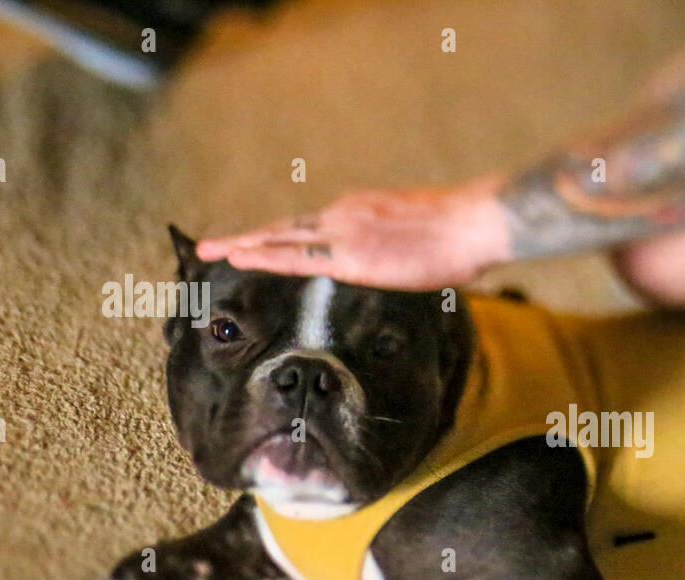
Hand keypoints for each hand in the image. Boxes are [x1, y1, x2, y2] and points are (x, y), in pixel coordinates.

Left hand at [196, 175, 511, 289]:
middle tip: (213, 245)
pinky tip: (239, 258)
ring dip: (244, 245)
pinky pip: (295, 257)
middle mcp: (345, 214)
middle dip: (250, 238)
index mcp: (363, 211)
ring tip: (210, 250)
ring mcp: (344, 232)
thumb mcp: (427, 239)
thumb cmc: (465, 235)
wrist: (474, 223)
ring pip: (281, 238)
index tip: (262, 244)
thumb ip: (405, 249)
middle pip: (287, 228)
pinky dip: (263, 256)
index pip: (314, 227)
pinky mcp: (349, 255)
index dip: (283, 237)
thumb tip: (411, 262)